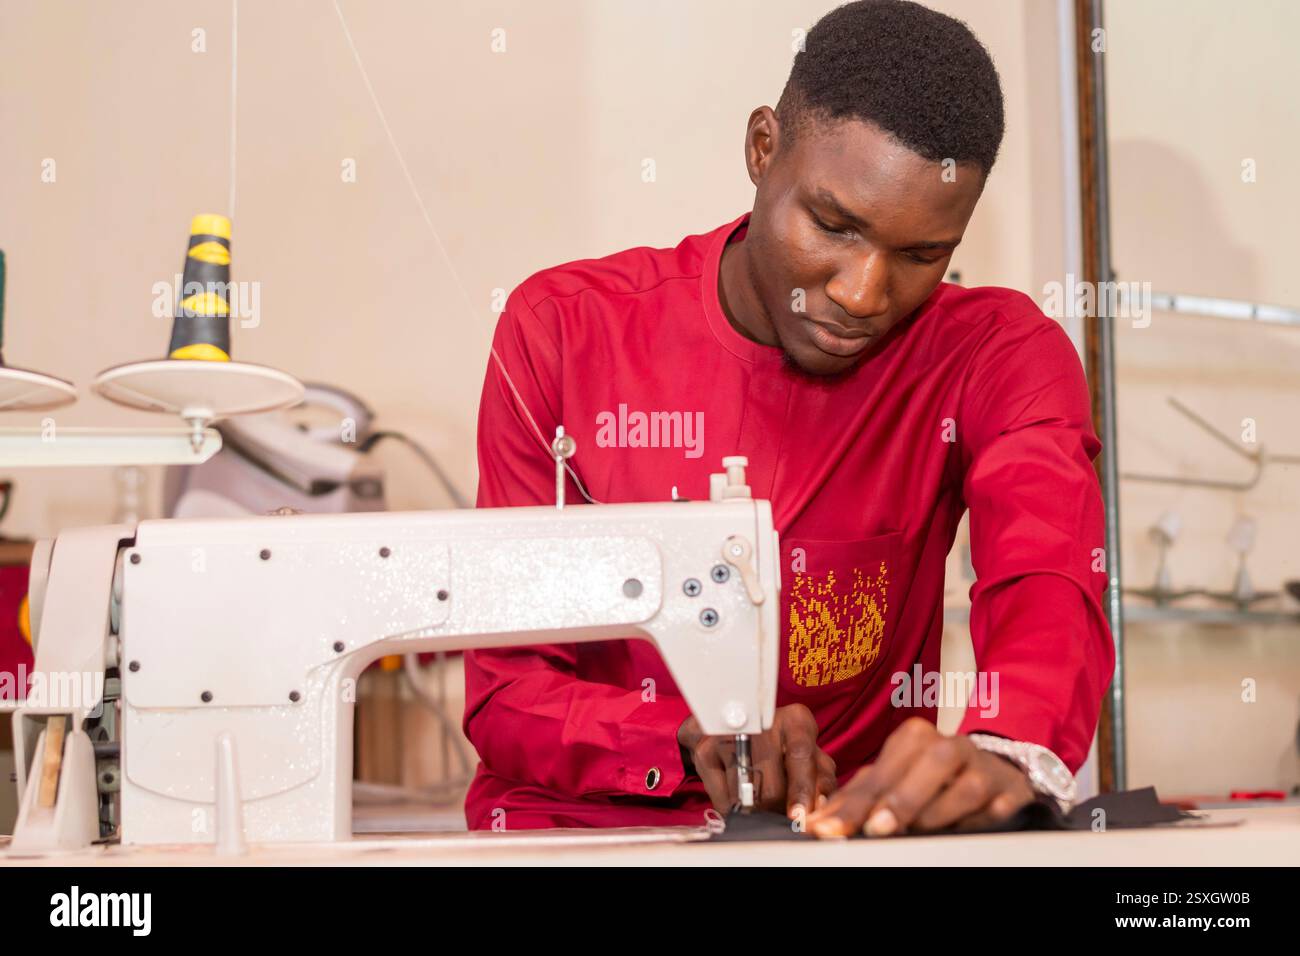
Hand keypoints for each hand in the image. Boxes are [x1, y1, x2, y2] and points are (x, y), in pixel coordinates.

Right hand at [677, 703, 836, 818]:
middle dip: (777, 810)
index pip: (799, 755)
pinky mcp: (704, 750)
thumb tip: (818, 805)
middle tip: (780, 816)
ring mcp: (728, 735)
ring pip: (745, 797)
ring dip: (755, 812)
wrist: (735, 725)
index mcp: (795, 720)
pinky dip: (733, 809)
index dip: (800, 789)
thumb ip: (822, 781)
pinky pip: (722, 799)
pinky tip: (739, 798)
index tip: (799, 816)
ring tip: (761, 805)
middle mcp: (760, 722)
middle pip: (771, 786)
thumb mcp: (812, 758)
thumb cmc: (784, 748)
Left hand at [805, 717, 1034, 837]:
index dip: (853, 803)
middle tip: (876, 828)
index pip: (880, 772)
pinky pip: (997, 809)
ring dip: (938, 811)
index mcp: (916, 738)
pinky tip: (965, 830)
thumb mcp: (893, 781)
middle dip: (900, 799)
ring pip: (966, 786)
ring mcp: (985, 768)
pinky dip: (980, 821)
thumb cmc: (931, 779)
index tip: (829, 828)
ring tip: (917, 830)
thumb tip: (819, 822)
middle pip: (927, 765)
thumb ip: (858, 800)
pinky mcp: (1011, 792)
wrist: (995, 774)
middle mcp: (952, 746)